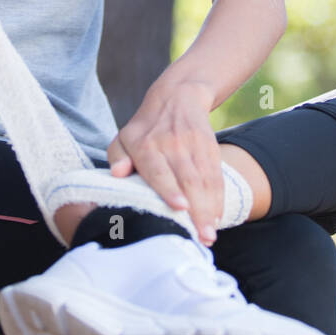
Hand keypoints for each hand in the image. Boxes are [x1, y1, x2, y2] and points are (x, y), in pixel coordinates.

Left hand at [106, 79, 222, 244]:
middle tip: (201, 237)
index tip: (180, 208)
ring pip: (205, 180)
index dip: (170, 189)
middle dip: (197, 210)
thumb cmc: (144, 129)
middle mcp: (172, 145)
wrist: (177, 97)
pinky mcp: (210, 148)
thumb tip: (118, 173)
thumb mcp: (124, 138)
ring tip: (210, 235)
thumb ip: (117, 157)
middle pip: (187, 180)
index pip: (159, 170)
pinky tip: (217, 218)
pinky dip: (218, 198)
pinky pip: (216, 176)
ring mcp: (194, 146)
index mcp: (146, 145)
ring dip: (210, 209)